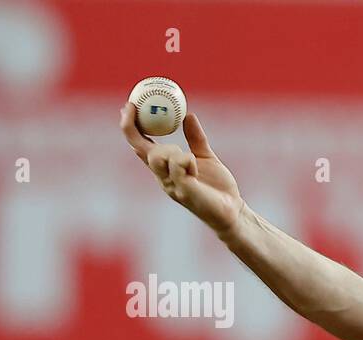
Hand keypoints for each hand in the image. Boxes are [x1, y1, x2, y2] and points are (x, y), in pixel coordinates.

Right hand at [120, 103, 244, 236]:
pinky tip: (195, 166)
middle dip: (140, 130)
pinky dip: (186, 160)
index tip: (129, 105)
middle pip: (142, 150)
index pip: (139, 146)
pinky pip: (178, 167)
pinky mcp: (184, 192)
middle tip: (144, 114)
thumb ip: (195, 139)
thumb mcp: (205, 157)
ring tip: (190, 158)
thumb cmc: (218, 187)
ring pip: (158, 157)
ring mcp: (172, 186)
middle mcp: (163, 177)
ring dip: (171, 149)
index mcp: (164, 168)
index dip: (130, 126)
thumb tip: (188, 115)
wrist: (233, 210)